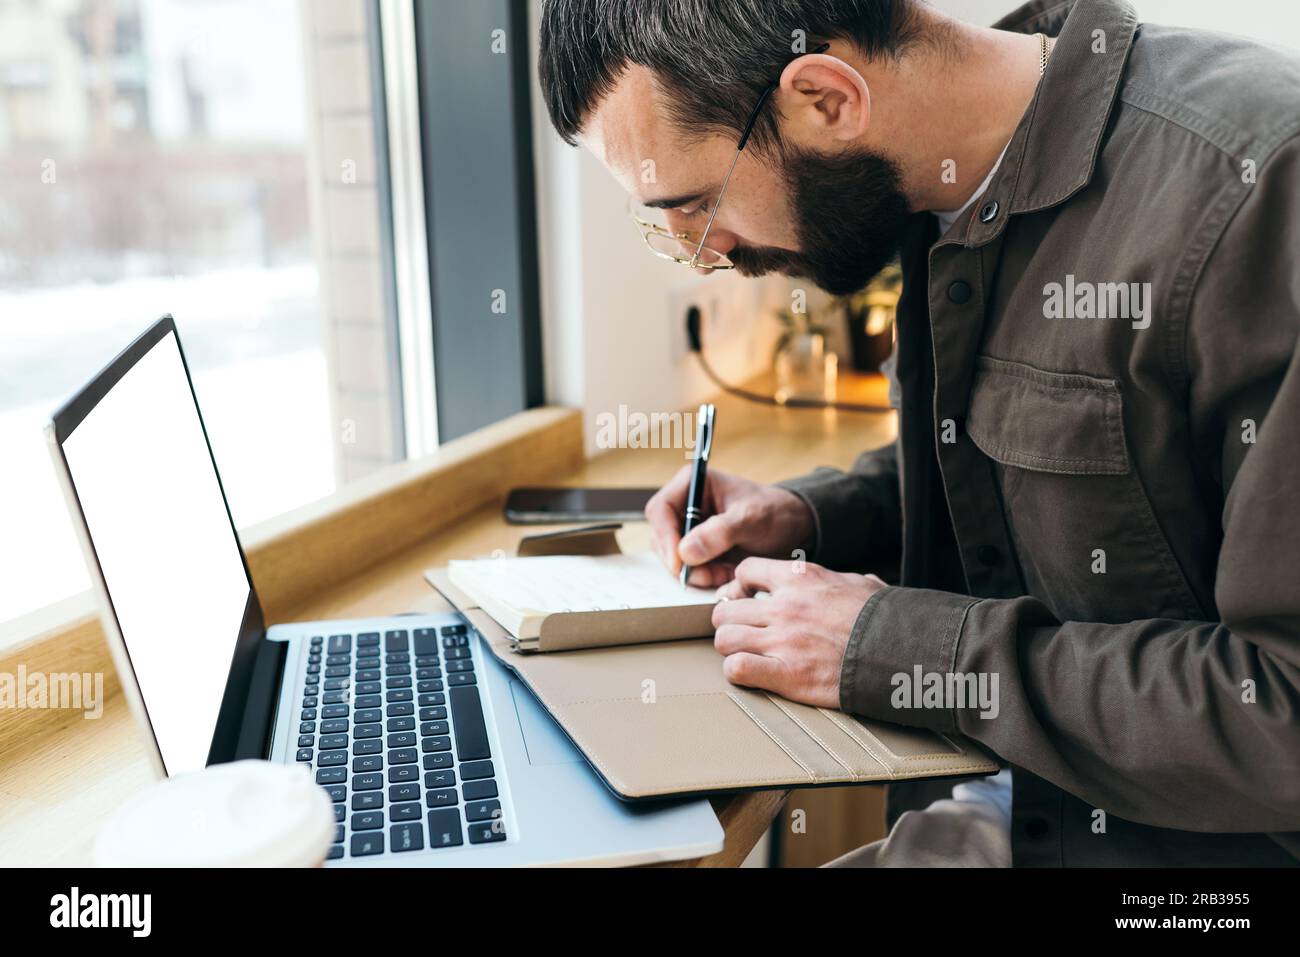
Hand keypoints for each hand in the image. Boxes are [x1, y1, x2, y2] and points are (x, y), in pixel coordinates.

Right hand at [645, 466, 813, 586]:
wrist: (793, 529)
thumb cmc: (775, 513)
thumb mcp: (751, 519)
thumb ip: (720, 532)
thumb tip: (685, 552)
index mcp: (693, 483)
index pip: (660, 509)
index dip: (665, 537)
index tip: (680, 562)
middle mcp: (685, 504)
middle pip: (661, 537)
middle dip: (682, 561)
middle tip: (710, 576)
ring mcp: (689, 528)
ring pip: (672, 556)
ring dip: (695, 572)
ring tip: (726, 574)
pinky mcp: (697, 548)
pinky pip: (687, 568)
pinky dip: (703, 577)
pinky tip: (726, 575)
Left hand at [712, 557, 887, 707]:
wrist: (903, 651)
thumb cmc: (886, 619)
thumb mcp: (863, 585)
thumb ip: (843, 580)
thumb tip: (855, 581)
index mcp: (800, 578)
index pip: (745, 570)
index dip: (740, 586)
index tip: (747, 600)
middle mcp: (785, 606)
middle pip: (725, 609)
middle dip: (730, 622)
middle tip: (743, 632)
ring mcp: (783, 640)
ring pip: (724, 638)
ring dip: (731, 648)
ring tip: (747, 654)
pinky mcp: (787, 673)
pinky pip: (737, 669)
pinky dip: (738, 672)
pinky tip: (752, 672)